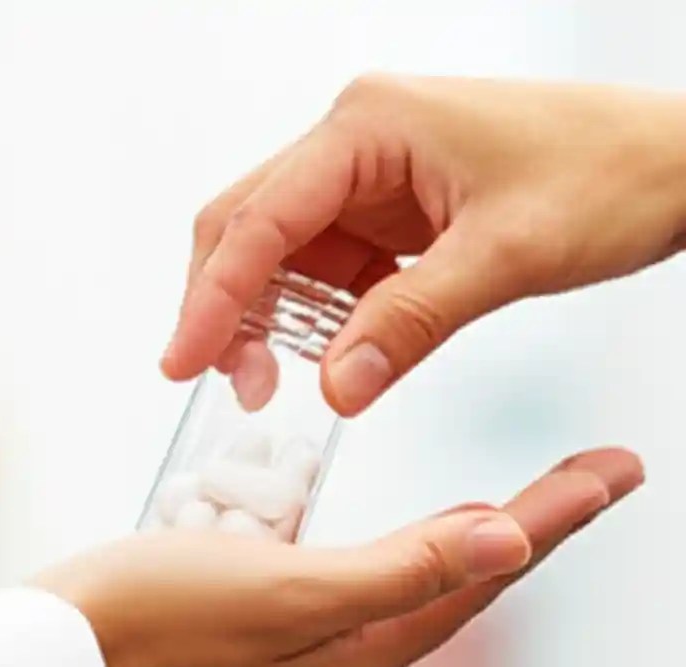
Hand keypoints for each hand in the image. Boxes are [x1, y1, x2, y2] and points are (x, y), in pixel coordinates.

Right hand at [35, 448, 641, 666]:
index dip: (553, 516)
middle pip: (453, 581)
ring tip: (503, 505)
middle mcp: (339, 657)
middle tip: (578, 482)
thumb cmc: (153, 622)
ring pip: (398, 579)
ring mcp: (298, 647)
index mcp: (356, 654)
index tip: (616, 466)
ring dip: (449, 536)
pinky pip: (339, 577)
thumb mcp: (281, 594)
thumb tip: (507, 545)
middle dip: (520, 527)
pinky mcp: (257, 625)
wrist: (57, 658)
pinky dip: (374, 543)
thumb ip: (396, 572)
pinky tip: (379, 524)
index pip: (479, 573)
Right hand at [161, 75, 685, 415]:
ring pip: (280, 253)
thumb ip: (411, 322)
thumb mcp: (508, 256)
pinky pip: (328, 268)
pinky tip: (330, 354)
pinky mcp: (389, 210)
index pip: (260, 218)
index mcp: (366, 126)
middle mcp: (353, 142)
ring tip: (272, 383)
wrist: (677, 161)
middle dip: (227, 307)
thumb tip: (335, 388)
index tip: (183, 359)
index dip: (214, 296)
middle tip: (228, 383)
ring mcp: (367, 176)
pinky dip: (318, 317)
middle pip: (248, 227)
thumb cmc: (610, 174)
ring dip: (269, 319)